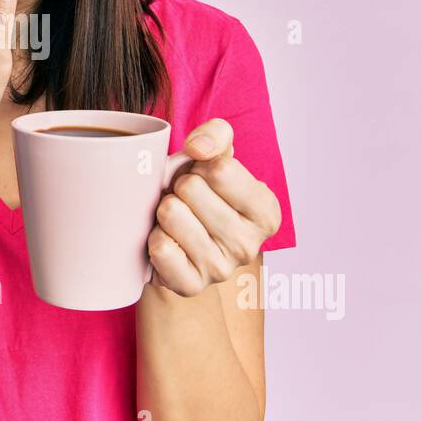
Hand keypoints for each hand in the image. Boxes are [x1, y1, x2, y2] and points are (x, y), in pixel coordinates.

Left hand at [146, 118, 283, 295]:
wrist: (184, 246)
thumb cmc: (203, 196)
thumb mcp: (217, 157)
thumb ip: (216, 135)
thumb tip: (197, 148)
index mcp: (266, 211)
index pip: (219, 168)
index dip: (200, 166)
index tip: (204, 181)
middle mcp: (249, 245)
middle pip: (190, 188)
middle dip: (179, 188)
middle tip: (186, 203)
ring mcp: (221, 269)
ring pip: (170, 213)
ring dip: (164, 211)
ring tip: (177, 221)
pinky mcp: (190, 285)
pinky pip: (159, 246)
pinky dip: (154, 237)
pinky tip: (168, 242)